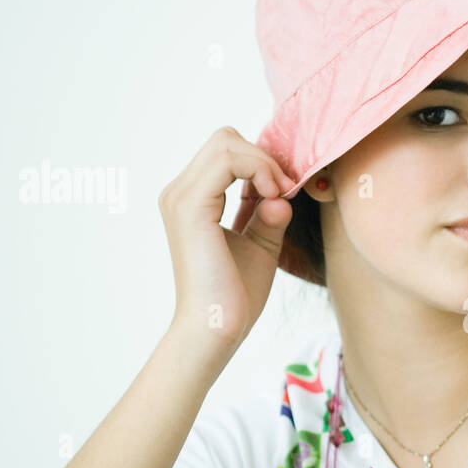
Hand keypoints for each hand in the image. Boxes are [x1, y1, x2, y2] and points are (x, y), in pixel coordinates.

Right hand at [159, 126, 296, 354]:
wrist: (217, 328)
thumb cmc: (236, 295)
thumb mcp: (261, 245)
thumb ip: (268, 215)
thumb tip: (283, 195)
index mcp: (193, 200)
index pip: (228, 153)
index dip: (263, 163)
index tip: (287, 191)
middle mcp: (180, 193)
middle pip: (225, 139)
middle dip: (264, 158)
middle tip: (286, 190)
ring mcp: (181, 197)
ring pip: (226, 142)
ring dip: (264, 163)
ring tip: (279, 195)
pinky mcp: (190, 207)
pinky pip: (227, 160)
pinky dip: (258, 170)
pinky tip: (273, 196)